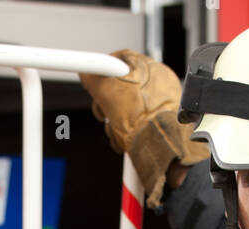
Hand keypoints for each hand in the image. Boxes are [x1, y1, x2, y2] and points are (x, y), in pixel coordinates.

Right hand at [80, 50, 209, 208]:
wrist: (163, 150)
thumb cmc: (146, 121)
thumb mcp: (110, 92)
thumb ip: (95, 78)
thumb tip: (86, 73)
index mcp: (151, 69)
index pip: (122, 59)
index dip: (104, 69)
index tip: (94, 79)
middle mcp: (158, 87)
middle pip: (121, 88)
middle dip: (107, 104)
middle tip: (102, 111)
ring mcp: (159, 109)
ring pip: (125, 111)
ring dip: (114, 124)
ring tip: (117, 131)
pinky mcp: (156, 129)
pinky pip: (134, 128)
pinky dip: (126, 136)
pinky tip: (126, 141)